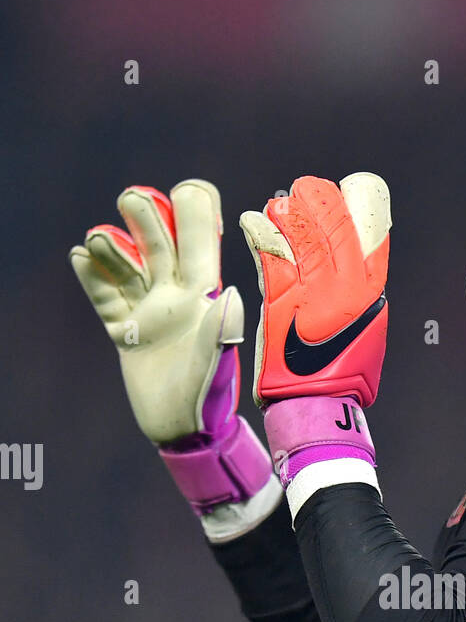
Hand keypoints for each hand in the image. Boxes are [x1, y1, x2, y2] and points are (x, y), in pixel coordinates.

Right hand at [69, 180, 242, 443]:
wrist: (182, 431)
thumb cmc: (208, 398)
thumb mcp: (218, 363)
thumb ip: (222, 330)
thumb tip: (228, 296)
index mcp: (204, 297)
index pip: (200, 246)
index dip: (196, 217)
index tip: (187, 190)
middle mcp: (175, 299)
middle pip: (159, 248)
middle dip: (146, 221)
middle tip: (131, 198)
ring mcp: (148, 313)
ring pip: (127, 269)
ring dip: (113, 248)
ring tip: (98, 238)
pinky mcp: (125, 333)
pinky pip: (106, 298)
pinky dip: (93, 278)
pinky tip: (81, 256)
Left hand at [239, 173, 389, 409]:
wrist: (318, 403)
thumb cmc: (342, 370)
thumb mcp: (366, 327)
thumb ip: (358, 292)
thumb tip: (355, 263)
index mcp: (370, 291)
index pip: (372, 232)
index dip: (362, 204)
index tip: (350, 190)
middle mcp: (345, 287)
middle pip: (334, 226)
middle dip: (319, 201)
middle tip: (307, 190)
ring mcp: (312, 292)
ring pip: (300, 236)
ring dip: (288, 214)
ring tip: (280, 207)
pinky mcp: (280, 302)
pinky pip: (269, 257)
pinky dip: (260, 234)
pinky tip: (253, 221)